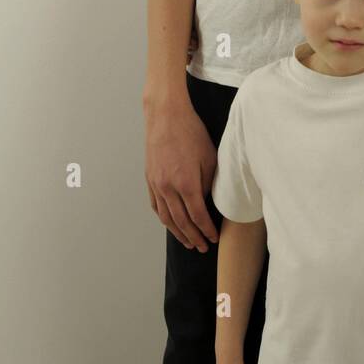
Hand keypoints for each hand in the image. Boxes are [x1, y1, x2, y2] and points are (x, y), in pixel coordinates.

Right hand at [143, 94, 218, 250]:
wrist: (166, 116)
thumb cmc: (190, 132)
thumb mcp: (209, 157)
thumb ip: (209, 183)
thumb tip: (208, 201)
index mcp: (186, 183)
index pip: (198, 216)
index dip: (206, 230)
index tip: (213, 238)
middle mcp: (168, 188)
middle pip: (181, 222)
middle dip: (193, 237)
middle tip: (202, 247)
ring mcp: (156, 184)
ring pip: (166, 217)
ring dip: (178, 232)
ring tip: (188, 242)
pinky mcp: (149, 179)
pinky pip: (156, 205)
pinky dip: (164, 218)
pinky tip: (171, 224)